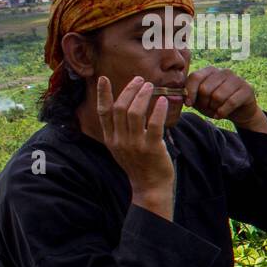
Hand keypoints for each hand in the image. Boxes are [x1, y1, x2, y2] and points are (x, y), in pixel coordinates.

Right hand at [96, 76, 174, 218]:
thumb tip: (122, 108)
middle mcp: (120, 140)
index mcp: (110, 139)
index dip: (103, 94)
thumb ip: (119, 130)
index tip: (103, 78)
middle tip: (139, 80)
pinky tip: (163, 101)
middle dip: (129, 90)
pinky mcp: (152, 148)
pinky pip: (154, 125)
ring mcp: (135, 145)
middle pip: (119, 108)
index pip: (103, 112)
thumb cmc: (139, 165)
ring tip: (150, 86)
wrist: (149, 188)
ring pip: (135, 113)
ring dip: (142, 96)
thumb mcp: (121, 148)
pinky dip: (158, 111)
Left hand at [186, 66, 266, 130]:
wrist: (240, 112)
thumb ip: (190, 95)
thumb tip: (182, 95)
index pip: (195, 77)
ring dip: (214, 108)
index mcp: (211, 70)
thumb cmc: (217, 104)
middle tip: (207, 109)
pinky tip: (221, 114)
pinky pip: (231, 102)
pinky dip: (223, 112)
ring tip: (215, 111)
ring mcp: (237, 79)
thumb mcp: (201, 100)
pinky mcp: (247, 89)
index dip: (190, 92)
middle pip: (205, 88)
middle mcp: (224, 71)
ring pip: (218, 96)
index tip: (189, 104)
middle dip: (204, 103)